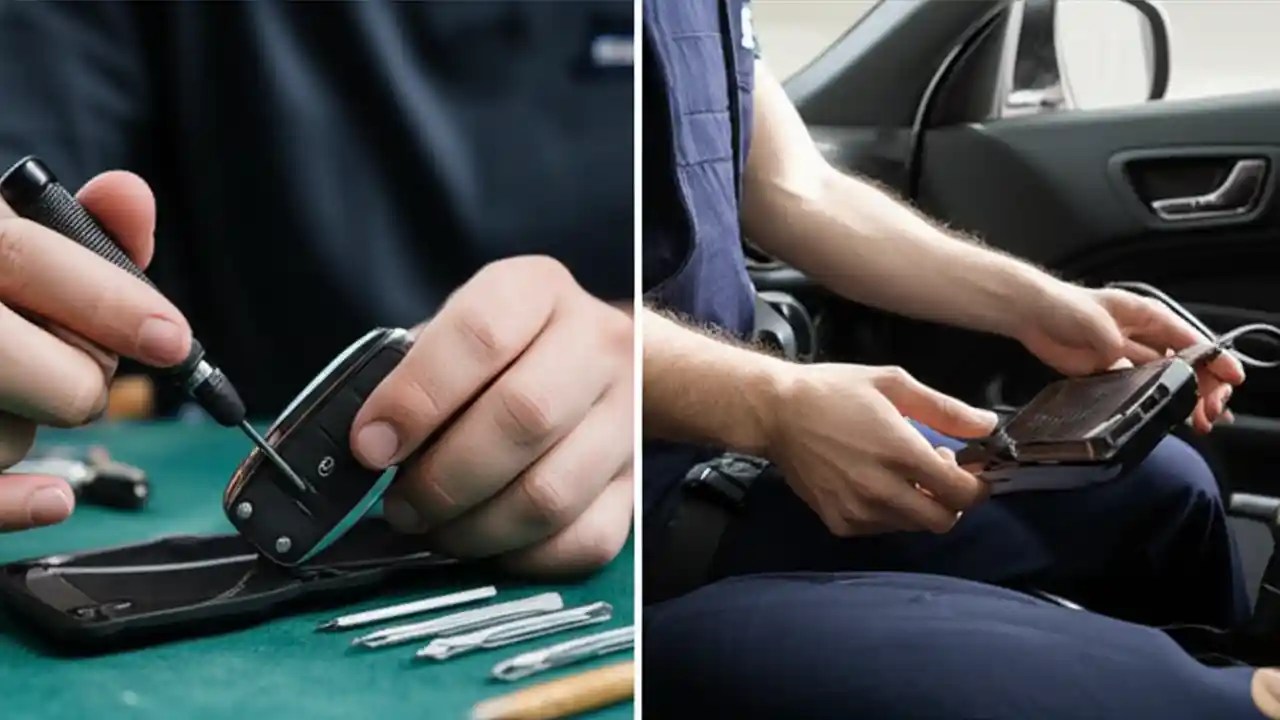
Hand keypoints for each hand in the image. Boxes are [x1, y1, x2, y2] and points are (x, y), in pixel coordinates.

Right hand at [0, 172, 191, 530]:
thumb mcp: (0, 235)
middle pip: (60, 380)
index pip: (24, 259)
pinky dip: (17, 503)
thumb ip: (74, 228)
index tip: (173, 338)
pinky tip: (54, 497)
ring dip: (23, 422)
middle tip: (59, 355)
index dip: (111, 301)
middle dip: (83, 377)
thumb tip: (131, 197)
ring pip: (15, 440)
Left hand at [352, 256, 632, 576]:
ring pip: (550, 493)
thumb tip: (362, 445)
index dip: (417, 398)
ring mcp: (628, 418)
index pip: (481, 336)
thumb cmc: (501, 352)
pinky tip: (491, 543)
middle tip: (401, 504)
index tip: (371, 446)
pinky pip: (583, 541)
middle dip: (443, 478)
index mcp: (537, 291)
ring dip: (475, 529)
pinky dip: (523, 558)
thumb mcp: (451, 333)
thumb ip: (406, 377)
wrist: (598, 363)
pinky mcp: (635, 484)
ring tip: (437, 528)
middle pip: (523, 419)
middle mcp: (598, 346)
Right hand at [764, 363, 996, 536]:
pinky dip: (890, 512)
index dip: (976, 484)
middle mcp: (882, 490)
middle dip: (952, 501)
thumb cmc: (836, 391)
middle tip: (936, 471)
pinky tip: (875, 484)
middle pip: (943, 520)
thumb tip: (989, 425)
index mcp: (900, 453)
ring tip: (901, 473)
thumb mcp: (893, 384)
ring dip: (920, 505)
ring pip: (913, 526)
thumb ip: (945, 409)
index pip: (962, 492)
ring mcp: (858, 511)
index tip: (969, 468)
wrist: (776, 412)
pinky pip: (882, 528)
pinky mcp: (839, 522)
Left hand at [1017, 281, 1243, 432]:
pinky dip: (1157, 402)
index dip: (1215, 360)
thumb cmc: (1063, 306)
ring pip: (1169, 378)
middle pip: (1187, 363)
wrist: (1031, 314)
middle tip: (1211, 412)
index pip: (1193, 340)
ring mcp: (1128, 355)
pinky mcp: (1110, 371)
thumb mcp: (1092, 320)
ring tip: (1200, 421)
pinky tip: (1168, 417)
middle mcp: (1144, 336)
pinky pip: (1142, 389)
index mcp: (1148, 317)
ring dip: (1185, 398)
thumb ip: (1111, 341)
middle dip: (1205, 386)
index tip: (1231, 380)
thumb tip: (1122, 358)